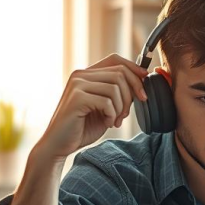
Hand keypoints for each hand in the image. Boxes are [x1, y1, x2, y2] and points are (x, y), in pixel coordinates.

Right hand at [34, 54, 148, 163]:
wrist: (58, 144)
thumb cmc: (82, 127)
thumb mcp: (104, 107)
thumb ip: (117, 93)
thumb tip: (141, 79)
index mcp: (86, 74)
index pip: (115, 60)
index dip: (134, 68)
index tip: (145, 80)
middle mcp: (80, 75)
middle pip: (120, 73)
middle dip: (131, 94)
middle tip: (126, 114)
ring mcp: (77, 85)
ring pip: (116, 88)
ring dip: (121, 108)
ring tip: (114, 120)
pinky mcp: (77, 98)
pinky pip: (107, 102)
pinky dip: (112, 115)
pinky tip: (106, 123)